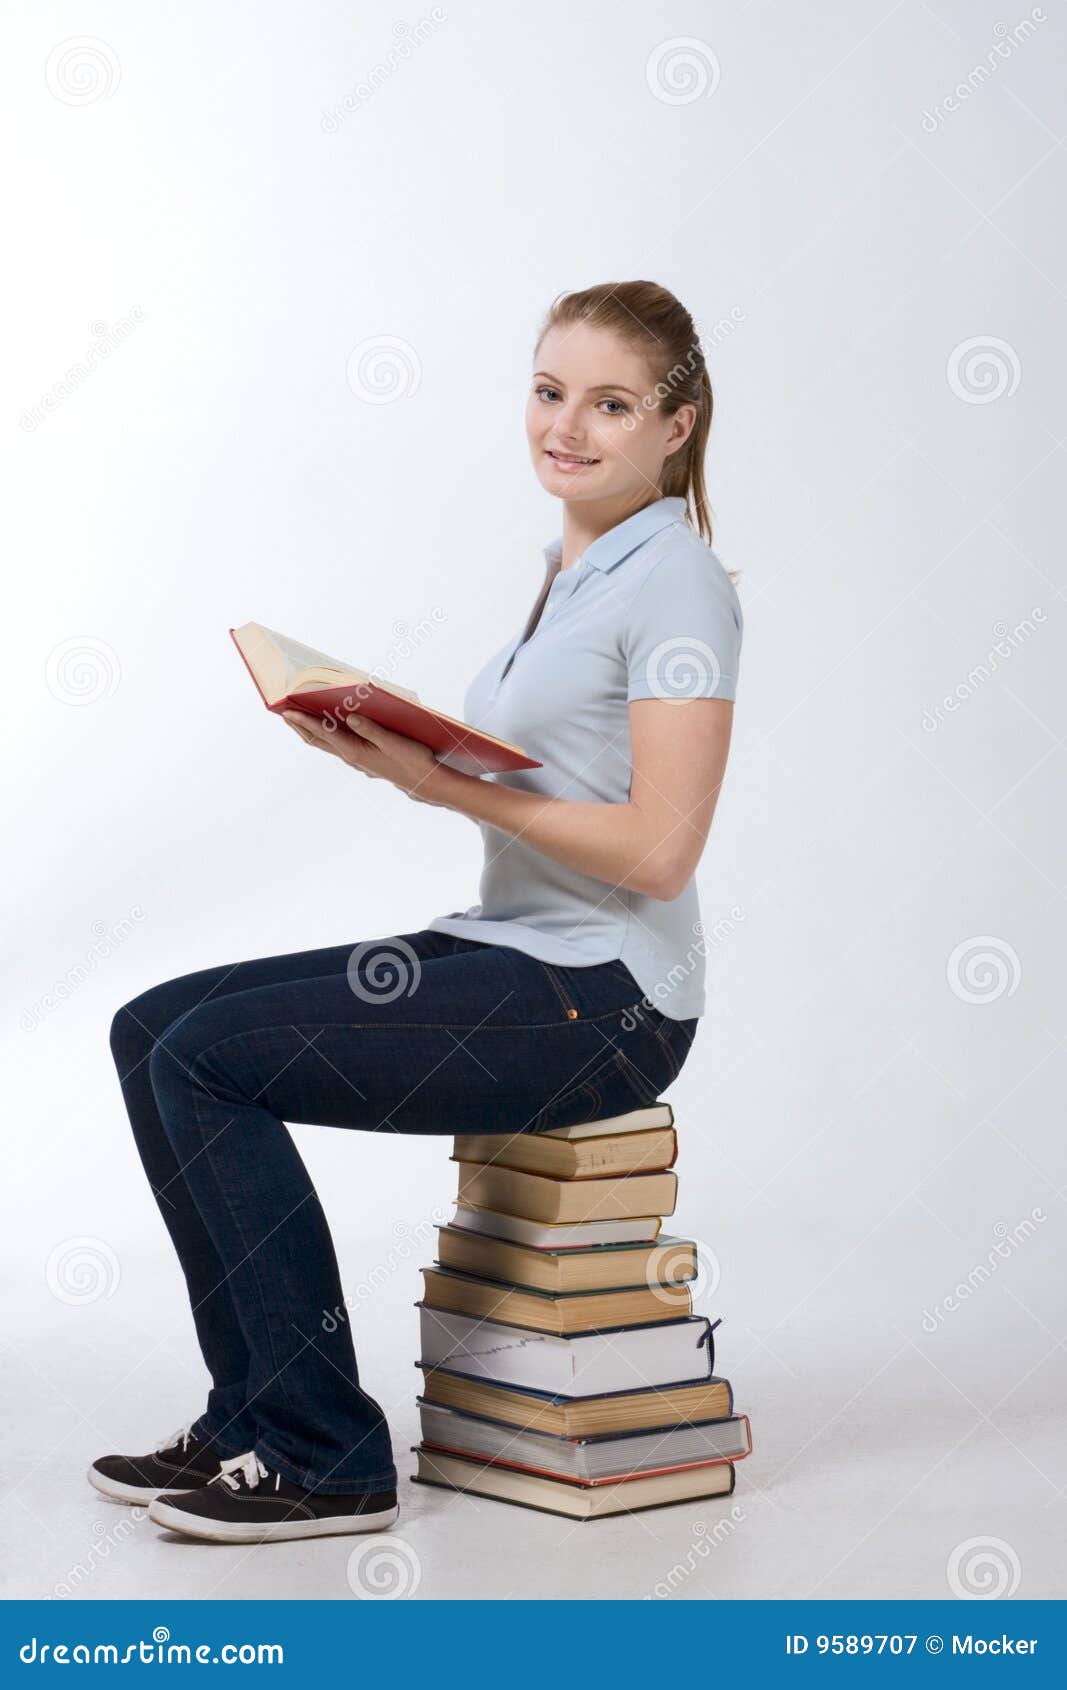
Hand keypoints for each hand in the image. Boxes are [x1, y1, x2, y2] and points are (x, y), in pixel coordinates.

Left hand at [281, 709, 453, 805]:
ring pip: (328, 744)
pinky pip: (340, 746)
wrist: (425, 782)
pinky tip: (330, 729)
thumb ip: (370, 729)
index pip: (323, 733)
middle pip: (319, 741)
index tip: (287, 712)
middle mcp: (352, 757)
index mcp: (355, 752)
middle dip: (300, 727)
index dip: (304, 722)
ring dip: (313, 732)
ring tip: (300, 720)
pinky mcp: (365, 760)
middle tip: (284, 714)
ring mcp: (358, 760)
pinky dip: (329, 735)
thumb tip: (349, 718)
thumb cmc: (412, 761)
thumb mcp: (392, 742)